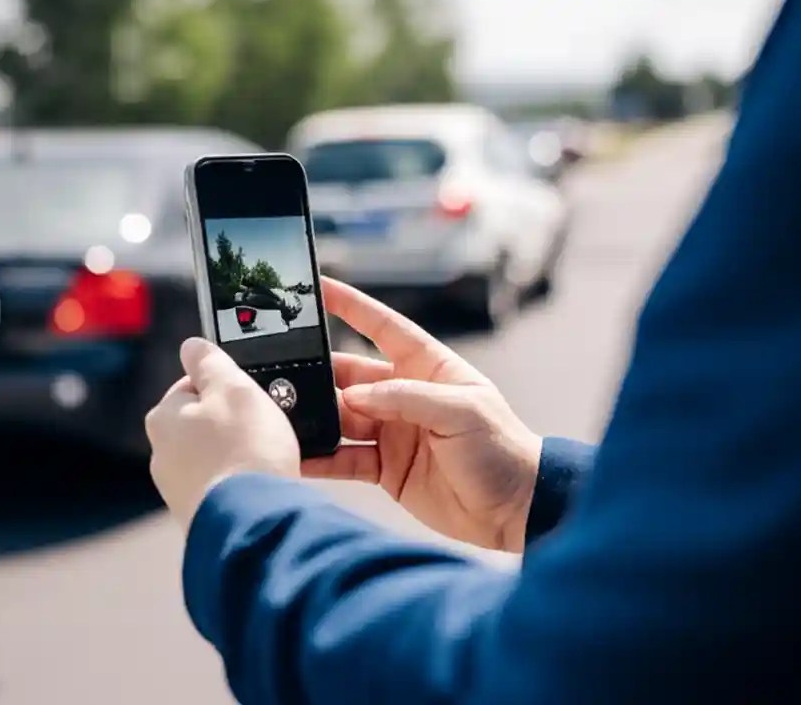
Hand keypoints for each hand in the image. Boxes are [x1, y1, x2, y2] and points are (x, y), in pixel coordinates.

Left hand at [146, 337, 299, 527]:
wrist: (253, 521)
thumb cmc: (244, 450)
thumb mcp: (233, 387)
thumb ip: (210, 361)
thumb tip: (192, 345)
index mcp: (163, 417)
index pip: (191, 385)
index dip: (225, 385)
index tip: (249, 394)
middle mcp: (162, 454)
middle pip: (204, 422)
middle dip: (232, 423)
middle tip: (262, 426)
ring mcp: (179, 489)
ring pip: (214, 456)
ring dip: (237, 454)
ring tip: (264, 459)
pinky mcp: (200, 515)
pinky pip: (224, 487)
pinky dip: (240, 483)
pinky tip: (257, 485)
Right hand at [304, 278, 542, 551]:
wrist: (515, 511)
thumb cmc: (503, 451)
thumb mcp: (462, 411)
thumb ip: (406, 398)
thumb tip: (355, 396)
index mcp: (429, 368)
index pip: (383, 327)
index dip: (351, 306)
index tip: (319, 288)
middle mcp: (405, 395)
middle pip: (350, 375)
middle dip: (319, 373)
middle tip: (286, 376)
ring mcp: (392, 432)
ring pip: (341, 417)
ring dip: (315, 418)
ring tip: (285, 418)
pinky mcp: (384, 468)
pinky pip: (344, 458)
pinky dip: (321, 458)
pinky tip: (298, 456)